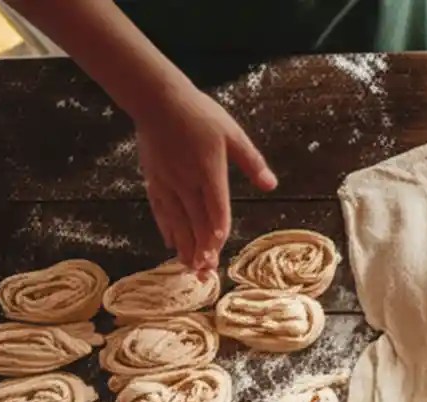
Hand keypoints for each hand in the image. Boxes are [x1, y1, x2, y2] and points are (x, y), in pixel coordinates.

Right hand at [134, 86, 276, 274]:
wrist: (158, 101)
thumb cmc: (199, 115)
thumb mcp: (232, 134)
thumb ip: (251, 162)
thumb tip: (271, 185)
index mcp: (209, 172)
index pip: (215, 208)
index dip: (216, 232)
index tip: (216, 253)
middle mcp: (187, 182)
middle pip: (195, 222)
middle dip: (201, 250)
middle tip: (206, 275)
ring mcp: (168, 183)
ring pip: (177, 222)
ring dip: (184, 247)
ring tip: (191, 269)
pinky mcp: (154, 181)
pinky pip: (161, 211)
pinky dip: (167, 230)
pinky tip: (172, 244)